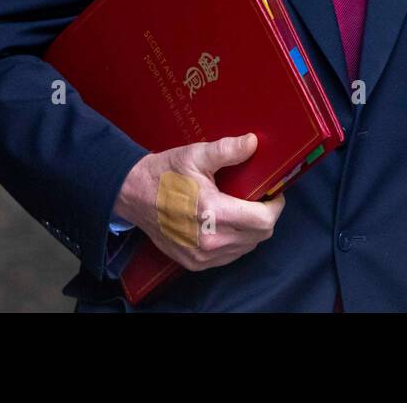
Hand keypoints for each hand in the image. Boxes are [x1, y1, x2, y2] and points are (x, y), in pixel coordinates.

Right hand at [112, 134, 285, 271]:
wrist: (132, 194)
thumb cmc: (164, 173)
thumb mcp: (196, 155)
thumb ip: (228, 150)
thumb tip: (253, 143)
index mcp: (212, 212)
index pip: (263, 221)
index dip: (275, 206)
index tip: (272, 193)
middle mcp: (209, 240)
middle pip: (259, 236)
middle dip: (266, 216)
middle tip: (259, 198)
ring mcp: (201, 256)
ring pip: (246, 248)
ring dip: (251, 230)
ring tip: (243, 208)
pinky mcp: (194, 263)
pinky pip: (229, 257)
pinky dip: (236, 241)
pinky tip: (228, 223)